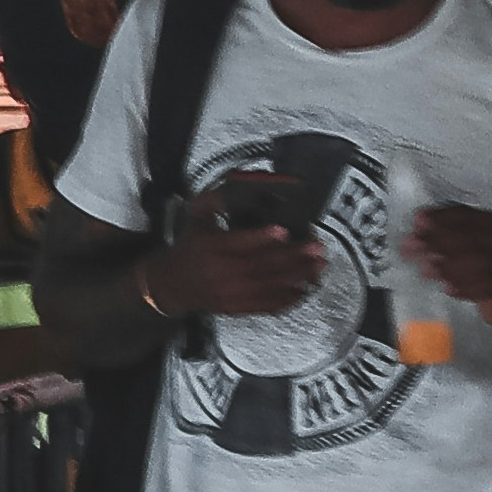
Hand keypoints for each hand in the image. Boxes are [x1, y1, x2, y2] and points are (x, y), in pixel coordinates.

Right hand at [150, 217, 321, 319]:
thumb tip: (238, 184)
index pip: (240, 242)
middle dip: (294, 256)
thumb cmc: (190, 248)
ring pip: (270, 286)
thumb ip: (217, 200)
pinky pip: (267, 305)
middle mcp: (222, 272)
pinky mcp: (238, 307)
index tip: (284, 231)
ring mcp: (231, 293)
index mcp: (212, 247)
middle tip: (316, 247)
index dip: (263, 237)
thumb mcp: (197, 218)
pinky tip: (305, 288)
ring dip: (298, 276)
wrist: (173, 284)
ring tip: (318, 266)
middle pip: (263, 265)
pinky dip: (289, 298)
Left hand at [402, 204, 491, 334]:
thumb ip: (437, 238)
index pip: (465, 215)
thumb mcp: (459, 247)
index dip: (440, 217)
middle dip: (438, 241)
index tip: (417, 221)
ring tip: (426, 270)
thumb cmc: (478, 266)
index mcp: (489, 223)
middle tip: (413, 247)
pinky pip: (489, 287)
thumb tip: (412, 233)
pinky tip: (448, 290)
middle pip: (470, 237)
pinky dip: (467, 288)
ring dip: (449, 265)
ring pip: (480, 261)